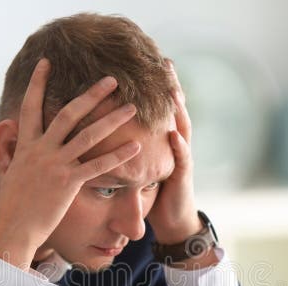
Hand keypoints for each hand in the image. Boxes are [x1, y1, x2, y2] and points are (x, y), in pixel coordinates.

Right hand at [0, 58, 140, 268]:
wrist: (13, 229)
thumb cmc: (10, 208)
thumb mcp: (5, 180)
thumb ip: (4, 165)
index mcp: (25, 145)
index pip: (31, 106)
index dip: (38, 83)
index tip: (46, 62)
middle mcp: (41, 150)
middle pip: (69, 113)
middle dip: (92, 95)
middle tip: (111, 80)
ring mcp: (56, 165)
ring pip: (89, 135)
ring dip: (112, 119)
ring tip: (132, 107)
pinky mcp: (69, 182)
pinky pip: (99, 165)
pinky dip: (119, 155)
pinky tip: (136, 147)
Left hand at [147, 60, 216, 268]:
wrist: (172, 222)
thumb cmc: (153, 194)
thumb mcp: (139, 166)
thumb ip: (128, 147)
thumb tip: (105, 132)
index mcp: (162, 141)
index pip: (158, 108)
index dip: (153, 86)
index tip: (146, 61)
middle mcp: (175, 145)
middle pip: (174, 110)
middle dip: (172, 86)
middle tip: (166, 61)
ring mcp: (182, 160)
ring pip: (182, 129)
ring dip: (179, 110)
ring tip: (174, 90)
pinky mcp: (183, 178)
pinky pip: (182, 159)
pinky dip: (179, 147)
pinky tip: (174, 134)